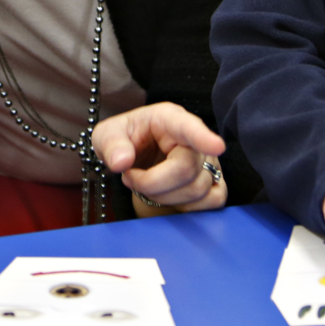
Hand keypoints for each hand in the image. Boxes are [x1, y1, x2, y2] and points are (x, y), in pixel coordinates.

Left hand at [92, 102, 227, 214]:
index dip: (202, 138)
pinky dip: (184, 206)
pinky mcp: (215, 182)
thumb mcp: (107, 134)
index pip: (188, 127)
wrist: (135, 158)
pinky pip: (212, 201)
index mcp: (169, 119)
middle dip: (152, 184)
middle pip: (186, 170)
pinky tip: (168, 196)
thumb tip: (121, 162)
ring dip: (163, 197)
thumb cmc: (125, 140)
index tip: (217, 146)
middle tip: (130, 178)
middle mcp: (194, 139)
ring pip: (197, 190)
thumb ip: (111, 144)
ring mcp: (208, 161)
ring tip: (145, 185)